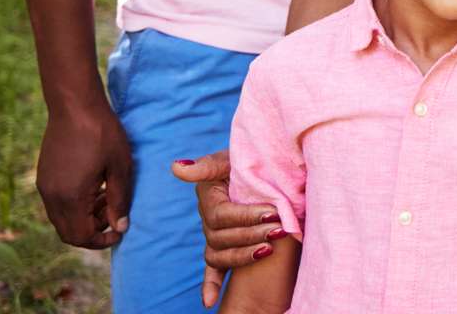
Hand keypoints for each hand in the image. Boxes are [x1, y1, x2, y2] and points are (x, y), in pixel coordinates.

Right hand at [36, 101, 131, 248]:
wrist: (75, 105)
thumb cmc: (102, 133)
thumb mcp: (120, 167)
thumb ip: (119, 200)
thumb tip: (119, 227)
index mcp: (70, 198)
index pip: (80, 237)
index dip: (101, 240)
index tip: (120, 231)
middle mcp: (52, 197)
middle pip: (68, 231)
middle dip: (92, 230)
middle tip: (114, 214)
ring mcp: (44, 186)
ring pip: (62, 218)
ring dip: (84, 216)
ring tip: (108, 197)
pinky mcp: (43, 176)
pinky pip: (57, 203)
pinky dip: (75, 204)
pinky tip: (94, 186)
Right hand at [170, 150, 281, 307]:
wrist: (262, 164)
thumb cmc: (248, 157)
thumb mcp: (231, 156)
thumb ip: (207, 164)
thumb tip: (177, 167)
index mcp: (209, 198)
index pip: (222, 215)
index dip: (246, 216)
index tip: (273, 212)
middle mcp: (208, 220)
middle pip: (222, 237)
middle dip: (252, 235)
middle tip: (279, 229)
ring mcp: (214, 236)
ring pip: (221, 254)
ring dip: (243, 256)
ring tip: (268, 250)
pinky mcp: (223, 247)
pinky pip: (213, 270)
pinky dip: (210, 285)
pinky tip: (209, 302)